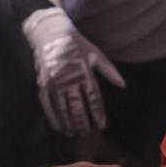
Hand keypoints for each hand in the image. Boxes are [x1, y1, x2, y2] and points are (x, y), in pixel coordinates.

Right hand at [21, 6, 124, 136]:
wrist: (50, 33)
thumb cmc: (76, 43)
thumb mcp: (95, 54)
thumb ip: (109, 71)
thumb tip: (122, 85)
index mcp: (84, 72)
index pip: (93, 98)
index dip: (98, 113)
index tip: (101, 125)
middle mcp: (69, 79)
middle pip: (78, 107)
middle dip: (83, 122)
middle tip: (87, 133)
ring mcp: (54, 83)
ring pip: (63, 108)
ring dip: (69, 123)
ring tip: (74, 133)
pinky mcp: (42, 83)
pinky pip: (47, 104)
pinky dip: (52, 117)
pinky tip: (58, 127)